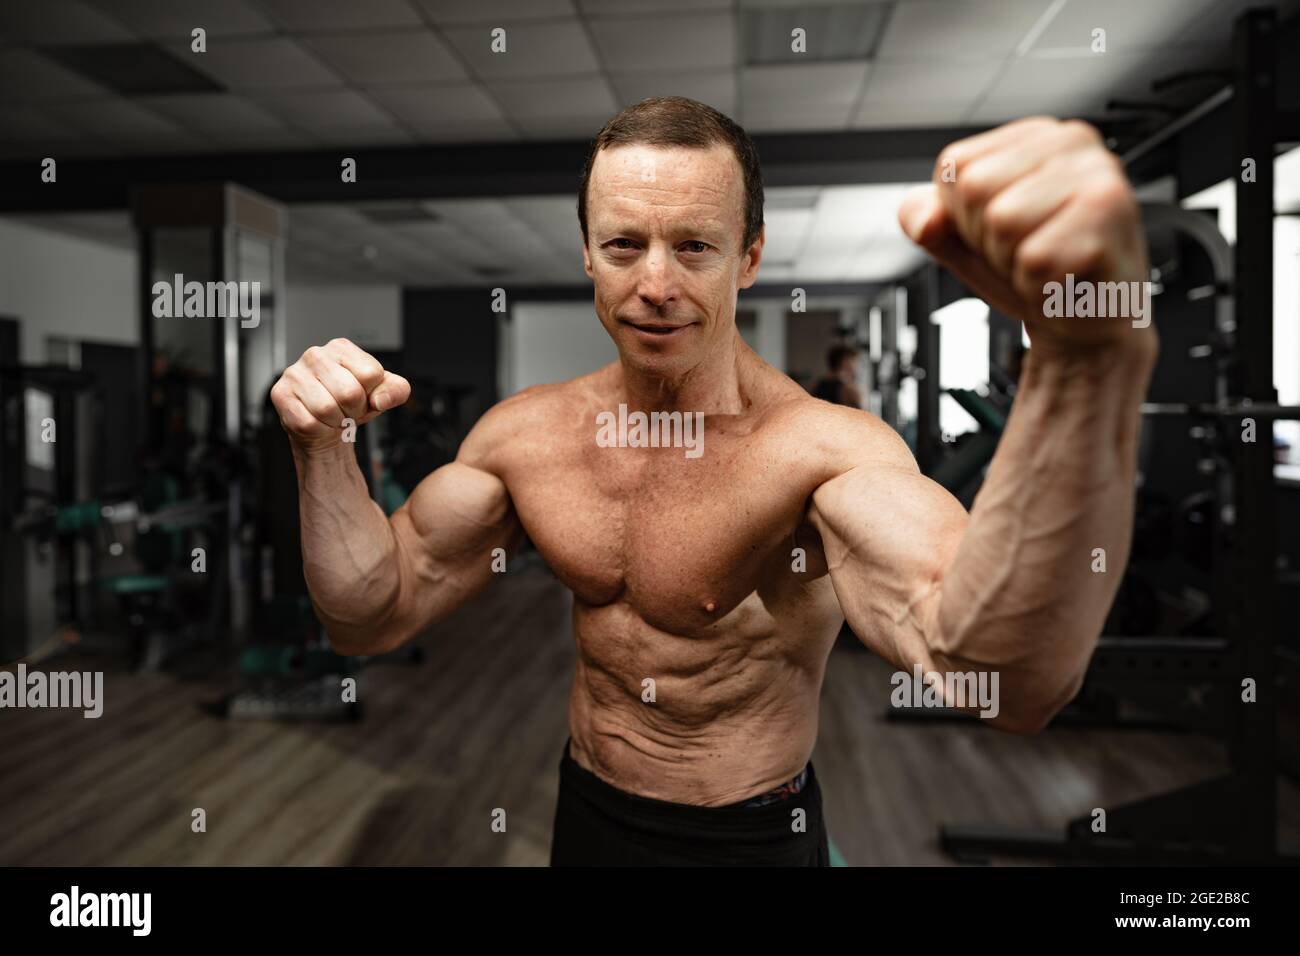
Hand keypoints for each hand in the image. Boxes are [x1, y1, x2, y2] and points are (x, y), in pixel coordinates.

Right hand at [270, 338, 410, 449]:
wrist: (326, 426)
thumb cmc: (352, 404)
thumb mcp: (382, 394)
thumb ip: (396, 390)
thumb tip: (382, 398)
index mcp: (342, 348)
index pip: (371, 374)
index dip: (371, 394)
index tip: (363, 397)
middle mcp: (316, 355)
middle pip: (349, 393)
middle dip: (354, 410)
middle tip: (346, 409)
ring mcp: (295, 373)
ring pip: (327, 409)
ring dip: (335, 421)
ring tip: (332, 415)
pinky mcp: (280, 394)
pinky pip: (308, 423)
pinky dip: (319, 430)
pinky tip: (317, 420)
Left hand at [899, 117, 1152, 351]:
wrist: (1091, 317)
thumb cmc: (1035, 271)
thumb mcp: (967, 241)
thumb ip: (930, 221)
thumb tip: (924, 221)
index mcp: (1036, 136)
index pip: (955, 165)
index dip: (963, 216)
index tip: (1004, 232)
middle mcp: (1072, 143)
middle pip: (975, 188)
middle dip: (987, 240)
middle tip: (1028, 251)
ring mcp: (1096, 175)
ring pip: (1002, 221)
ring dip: (1013, 263)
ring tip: (1048, 264)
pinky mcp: (1107, 216)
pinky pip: (1034, 258)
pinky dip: (1038, 283)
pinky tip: (1066, 278)